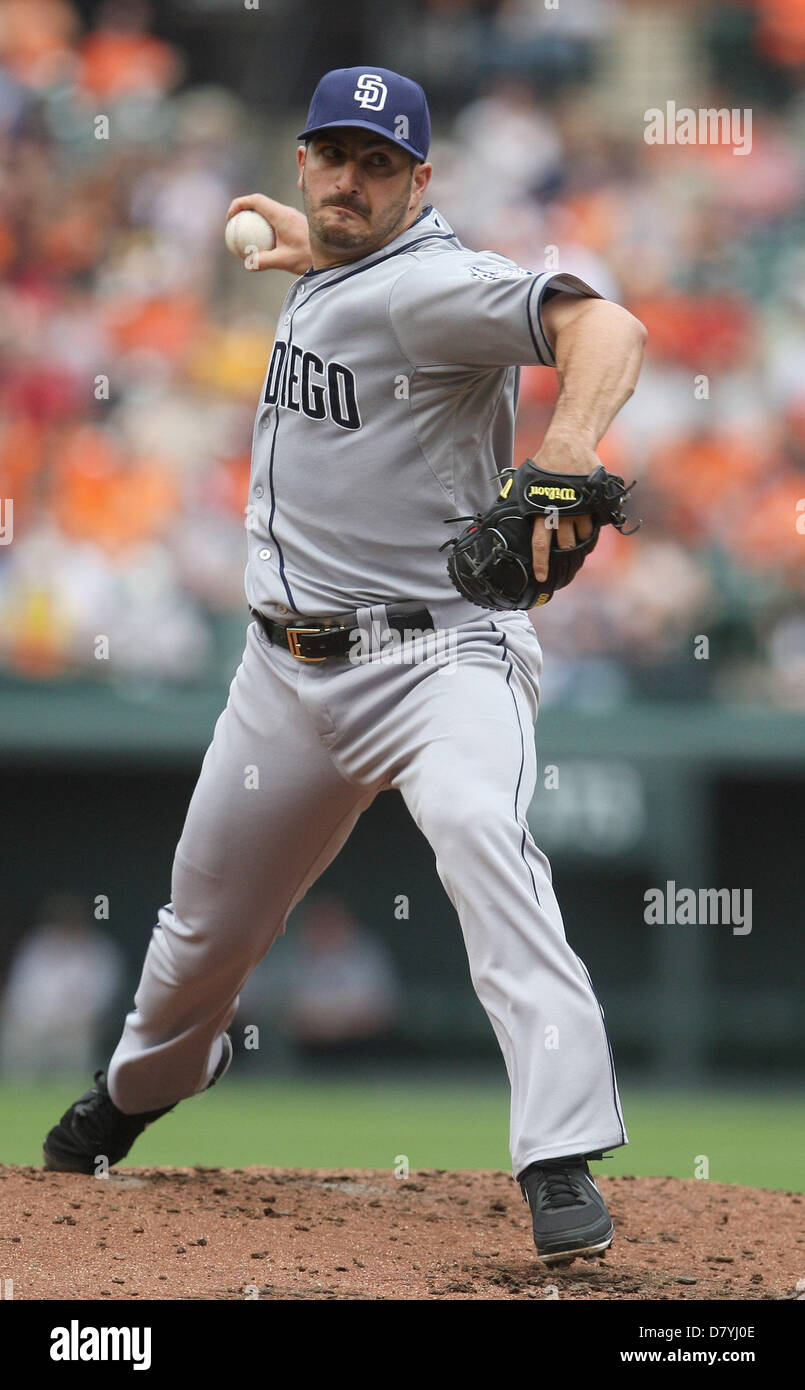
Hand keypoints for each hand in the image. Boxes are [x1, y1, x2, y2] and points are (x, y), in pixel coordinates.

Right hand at [225, 194, 311, 275]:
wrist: (332, 254)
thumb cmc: (309, 256)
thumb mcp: (285, 261)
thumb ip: (264, 262)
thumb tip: (247, 264)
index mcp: (282, 214)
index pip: (256, 200)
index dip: (239, 204)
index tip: (230, 217)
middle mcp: (286, 212)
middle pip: (259, 203)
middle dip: (243, 209)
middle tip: (232, 225)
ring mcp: (290, 217)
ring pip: (267, 211)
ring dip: (253, 218)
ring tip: (243, 234)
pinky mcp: (294, 224)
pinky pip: (274, 220)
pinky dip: (263, 226)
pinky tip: (260, 243)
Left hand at [527, 437, 598, 582]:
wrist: (569, 445)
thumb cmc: (545, 464)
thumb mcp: (525, 482)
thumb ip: (520, 501)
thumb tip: (500, 513)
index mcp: (542, 511)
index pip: (540, 544)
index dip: (541, 562)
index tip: (542, 577)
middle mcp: (562, 513)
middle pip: (567, 545)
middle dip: (566, 549)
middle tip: (565, 545)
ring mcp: (581, 508)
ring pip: (583, 536)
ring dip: (580, 536)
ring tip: (576, 526)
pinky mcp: (595, 502)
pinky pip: (596, 523)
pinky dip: (592, 523)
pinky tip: (587, 516)